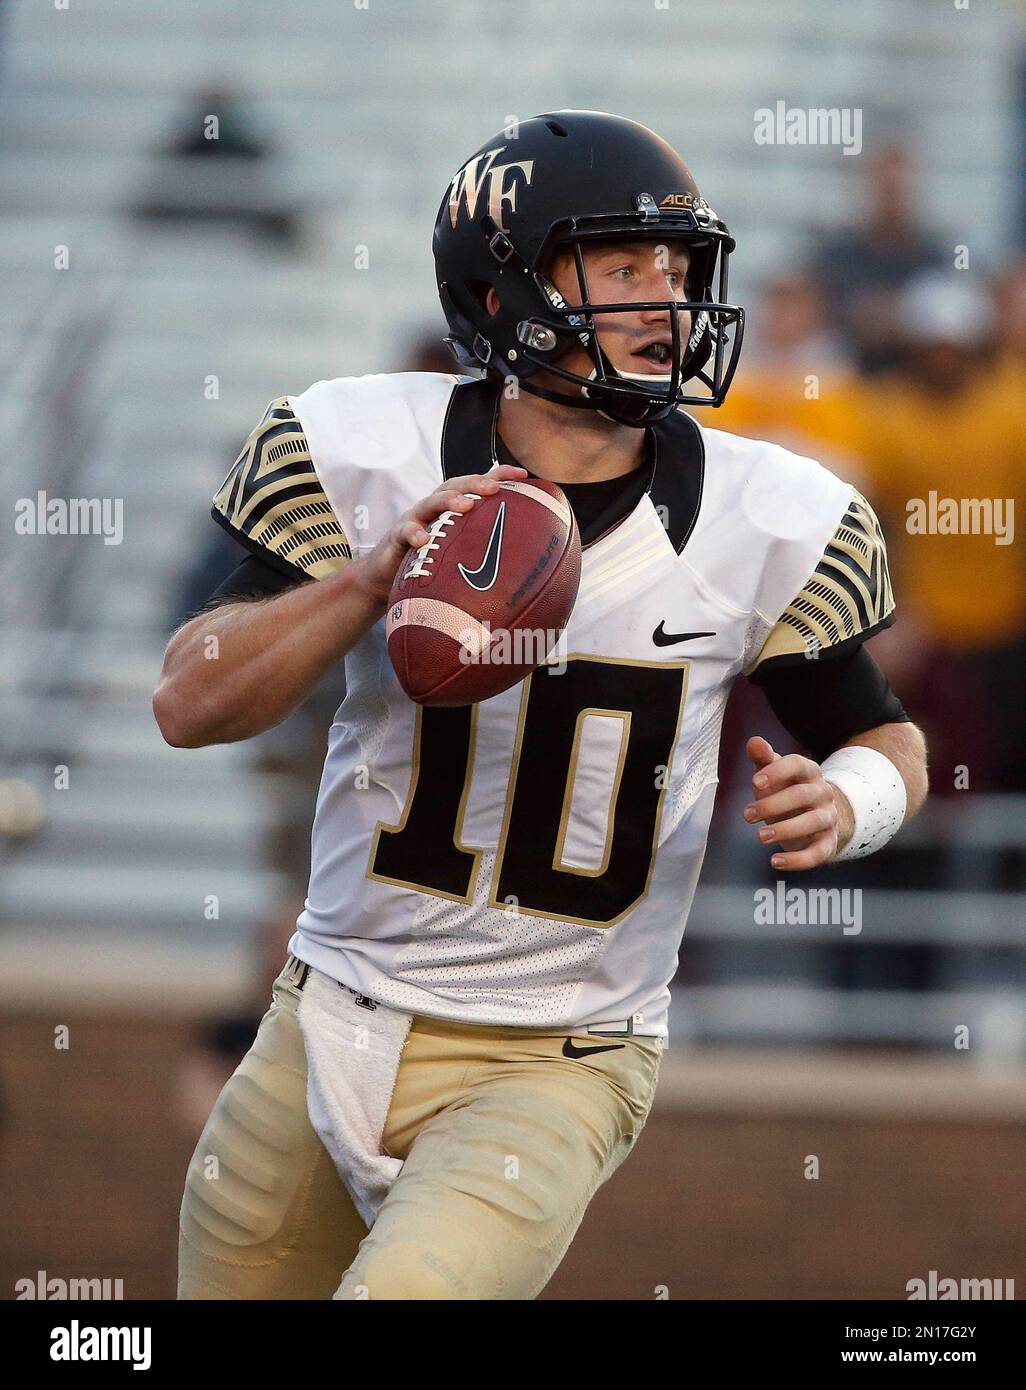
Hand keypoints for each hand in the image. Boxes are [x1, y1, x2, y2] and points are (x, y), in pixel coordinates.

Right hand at [350, 465, 528, 607]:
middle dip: (476, 483)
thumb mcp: (459, 552)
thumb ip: (483, 550)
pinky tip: (424, 540)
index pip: (477, 485)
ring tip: (465, 505)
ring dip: (449, 501)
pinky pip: (405, 531)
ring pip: (432, 502)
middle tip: (494, 488)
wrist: (387, 575)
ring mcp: (415, 518)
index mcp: (453, 508)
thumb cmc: (430, 560)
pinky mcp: (396, 536)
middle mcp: (435, 507)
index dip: (499, 476)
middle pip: (456, 486)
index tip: (523, 476)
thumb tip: (526, 566)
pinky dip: (414, 533)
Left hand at [743, 735, 853, 870]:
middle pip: (802, 795)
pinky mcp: (828, 843)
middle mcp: (822, 793)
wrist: (817, 816)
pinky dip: (798, 860)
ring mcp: (828, 818)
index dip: (777, 772)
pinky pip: (818, 853)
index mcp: (809, 772)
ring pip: (812, 822)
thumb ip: (763, 759)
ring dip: (785, 829)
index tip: (754, 783)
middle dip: (773, 804)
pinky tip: (775, 861)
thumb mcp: (774, 774)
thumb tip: (754, 741)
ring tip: (760, 836)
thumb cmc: (788, 791)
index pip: (798, 764)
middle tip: (747, 815)